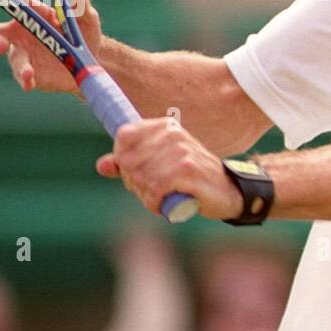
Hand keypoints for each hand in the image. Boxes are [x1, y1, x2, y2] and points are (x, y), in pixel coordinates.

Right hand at [0, 0, 103, 93]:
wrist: (93, 61)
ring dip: (19, 65)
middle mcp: (21, 33)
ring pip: (12, 58)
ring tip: (28, 72)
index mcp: (32, 13)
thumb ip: (78, 3)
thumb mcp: (86, 17)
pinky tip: (30, 83)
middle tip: (0, 44)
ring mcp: (24, 54)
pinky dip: (25, 79)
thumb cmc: (85, 32)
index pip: (12, 0)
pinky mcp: (32, 73)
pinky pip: (22, 77)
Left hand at [96, 118, 242, 220]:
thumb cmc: (192, 178)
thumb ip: (130, 164)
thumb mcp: (161, 165)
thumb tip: (102, 166)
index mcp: (165, 126)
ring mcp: (181, 151)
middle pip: (128, 161)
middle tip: (154, 190)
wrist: (229, 191)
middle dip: (135, 183)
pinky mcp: (187, 171)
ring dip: (147, 196)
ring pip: (139, 178)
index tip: (138, 172)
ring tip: (163, 197)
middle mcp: (172, 134)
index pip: (124, 136)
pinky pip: (154, 190)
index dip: (122, 160)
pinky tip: (168, 203)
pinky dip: (155, 203)